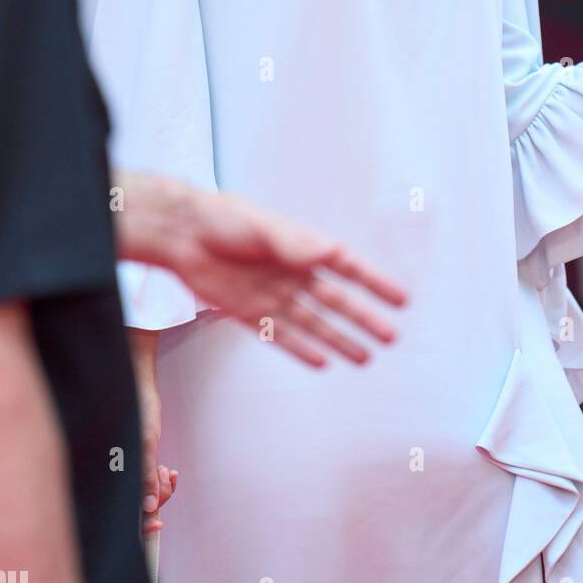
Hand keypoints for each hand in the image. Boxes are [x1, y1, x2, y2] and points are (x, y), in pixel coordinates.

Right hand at [131, 357, 177, 535]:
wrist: (136, 387)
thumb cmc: (137, 410)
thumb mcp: (146, 443)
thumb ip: (146, 477)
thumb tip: (148, 507)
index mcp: (114, 473)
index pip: (127, 512)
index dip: (141, 523)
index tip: (159, 523)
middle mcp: (118, 475)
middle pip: (141, 506)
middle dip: (157, 495)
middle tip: (164, 473)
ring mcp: (127, 471)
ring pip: (148, 496)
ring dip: (160, 485)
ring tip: (165, 469)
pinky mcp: (135, 465)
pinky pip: (151, 484)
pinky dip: (162, 480)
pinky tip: (169, 471)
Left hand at [163, 187, 409, 368]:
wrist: (181, 234)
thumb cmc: (225, 220)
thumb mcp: (262, 228)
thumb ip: (294, 244)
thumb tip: (330, 253)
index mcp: (302, 247)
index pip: (348, 268)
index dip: (375, 283)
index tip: (402, 299)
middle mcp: (293, 273)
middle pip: (336, 302)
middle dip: (364, 319)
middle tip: (391, 337)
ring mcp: (272, 295)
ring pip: (314, 324)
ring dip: (339, 340)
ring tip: (365, 358)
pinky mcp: (248, 313)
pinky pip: (281, 336)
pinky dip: (301, 349)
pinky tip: (322, 362)